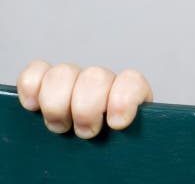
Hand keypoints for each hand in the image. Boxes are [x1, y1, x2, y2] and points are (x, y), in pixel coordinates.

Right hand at [16, 59, 153, 138]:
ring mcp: (74, 81)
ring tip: (61, 126)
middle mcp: (103, 83)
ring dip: (57, 103)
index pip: (131, 82)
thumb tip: (121, 134)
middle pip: (94, 77)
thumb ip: (128, 138)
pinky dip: (31, 86)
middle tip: (86, 132)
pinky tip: (33, 106)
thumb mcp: (125, 145)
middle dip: (86, 109)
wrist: (97, 154)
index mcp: (130, 95)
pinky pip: (36, 72)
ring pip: (63, 72)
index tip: (116, 124)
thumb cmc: (112, 150)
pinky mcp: (46, 84)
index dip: (122, 99)